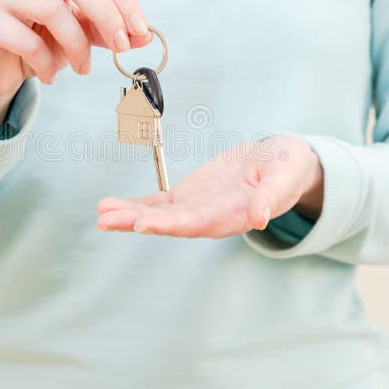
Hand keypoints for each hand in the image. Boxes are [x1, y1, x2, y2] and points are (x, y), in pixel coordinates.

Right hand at [0, 0, 152, 134]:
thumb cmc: (38, 43)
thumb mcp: (79, 35)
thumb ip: (108, 31)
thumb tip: (146, 36)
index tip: (139, 30)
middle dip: (105, 14)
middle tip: (120, 47)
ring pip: (52, 9)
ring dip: (77, 45)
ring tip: (83, 68)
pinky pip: (26, 41)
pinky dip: (46, 63)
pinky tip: (50, 76)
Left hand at [97, 136, 323, 237]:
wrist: (282, 162)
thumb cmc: (287, 169)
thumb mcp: (285, 177)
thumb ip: (271, 197)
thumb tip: (259, 219)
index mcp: (233, 216)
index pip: (197, 224)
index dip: (170, 225)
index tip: (143, 224)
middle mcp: (209, 218)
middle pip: (169, 223)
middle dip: (136, 222)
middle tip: (107, 220)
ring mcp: (196, 208)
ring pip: (157, 215)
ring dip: (128, 215)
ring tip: (101, 212)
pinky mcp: (188, 196)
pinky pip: (157, 202)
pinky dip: (134, 204)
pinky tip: (110, 205)